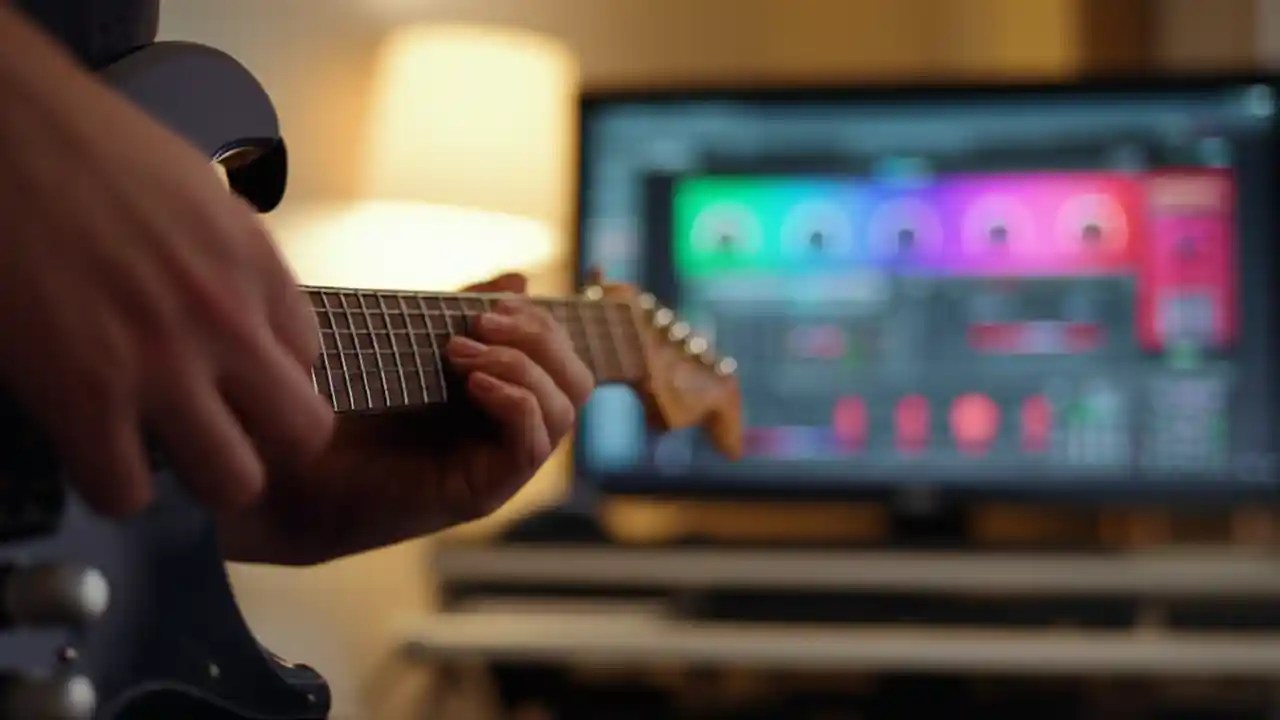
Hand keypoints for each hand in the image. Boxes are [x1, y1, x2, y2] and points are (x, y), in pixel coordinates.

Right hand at [0, 8, 332, 515]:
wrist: (1, 126)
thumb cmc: (84, 143)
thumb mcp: (198, 193)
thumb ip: (232, 260)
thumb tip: (244, 310)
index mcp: (256, 267)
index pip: (311, 360)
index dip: (273, 379)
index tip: (241, 383)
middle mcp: (228, 320)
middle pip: (302, 435)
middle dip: (269, 446)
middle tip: (226, 437)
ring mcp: (163, 364)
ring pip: (233, 481)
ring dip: (201, 479)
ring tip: (165, 456)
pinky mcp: (85, 394)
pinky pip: (125, 489)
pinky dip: (114, 486)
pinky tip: (98, 458)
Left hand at [218, 274, 595, 564]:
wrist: (282, 470)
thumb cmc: (334, 409)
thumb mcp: (408, 344)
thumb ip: (461, 315)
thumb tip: (520, 279)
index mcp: (497, 397)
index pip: (560, 357)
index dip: (543, 322)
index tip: (496, 300)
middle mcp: (507, 433)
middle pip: (576, 381)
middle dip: (542, 339)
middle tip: (483, 322)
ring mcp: (498, 465)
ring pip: (563, 410)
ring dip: (523, 367)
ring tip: (461, 352)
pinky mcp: (481, 492)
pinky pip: (532, 443)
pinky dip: (515, 402)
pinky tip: (471, 384)